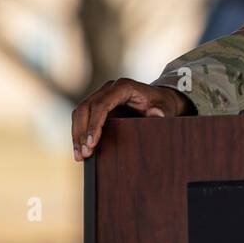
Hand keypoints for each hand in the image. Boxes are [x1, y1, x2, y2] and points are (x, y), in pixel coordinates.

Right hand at [71, 78, 190, 160]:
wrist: (160, 99)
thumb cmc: (162, 104)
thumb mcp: (166, 108)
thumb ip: (162, 111)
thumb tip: (156, 114)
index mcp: (123, 87)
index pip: (101, 104)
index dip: (94, 124)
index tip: (91, 143)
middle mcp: (109, 88)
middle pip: (85, 107)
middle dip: (81, 132)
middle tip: (84, 154)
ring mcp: (102, 95)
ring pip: (80, 112)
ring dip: (77, 134)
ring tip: (79, 155)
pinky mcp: (98, 104)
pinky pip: (83, 116)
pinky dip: (79, 132)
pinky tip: (80, 148)